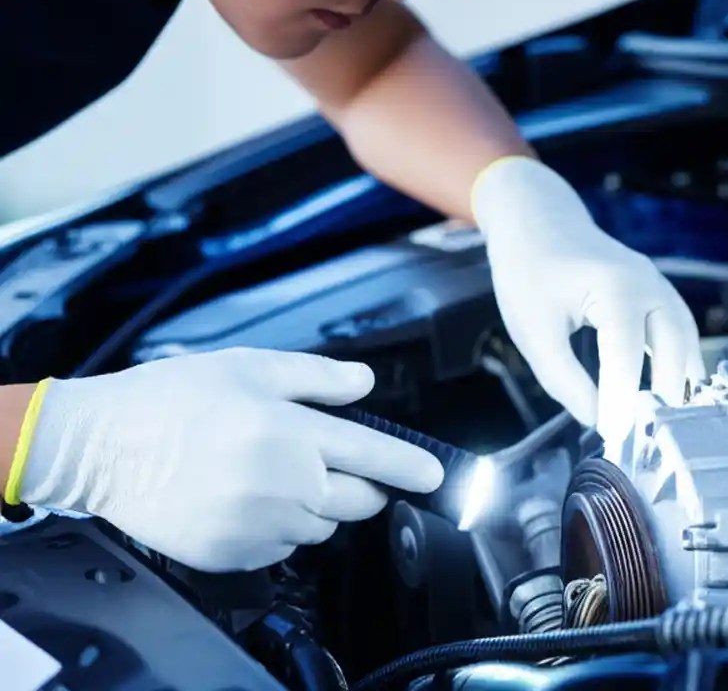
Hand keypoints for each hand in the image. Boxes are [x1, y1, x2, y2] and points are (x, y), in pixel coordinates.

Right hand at [16, 348, 442, 571]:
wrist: (98, 445)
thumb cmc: (169, 400)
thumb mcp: (248, 368)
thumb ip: (316, 378)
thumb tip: (365, 383)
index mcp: (289, 432)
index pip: (373, 454)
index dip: (411, 466)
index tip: (435, 477)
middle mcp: (280, 484)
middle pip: (358, 502)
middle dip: (360, 485)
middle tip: (326, 462)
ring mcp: (255, 525)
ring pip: (320, 528)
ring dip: (315, 507)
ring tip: (270, 475)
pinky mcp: (231, 554)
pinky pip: (281, 549)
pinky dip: (279, 529)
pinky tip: (245, 499)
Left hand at [472, 157, 705, 444]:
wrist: (538, 220)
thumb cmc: (530, 271)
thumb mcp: (533, 330)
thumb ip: (563, 379)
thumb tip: (596, 420)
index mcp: (615, 288)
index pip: (627, 356)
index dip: (624, 402)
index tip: (615, 439)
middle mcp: (649, 285)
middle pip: (674, 350)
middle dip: (665, 399)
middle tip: (649, 444)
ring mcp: (660, 288)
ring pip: (687, 344)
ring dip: (680, 385)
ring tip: (665, 429)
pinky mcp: (659, 296)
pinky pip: (681, 336)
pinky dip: (678, 368)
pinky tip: (667, 399)